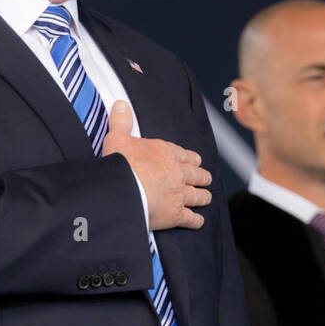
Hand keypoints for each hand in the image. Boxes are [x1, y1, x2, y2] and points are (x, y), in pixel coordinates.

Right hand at [101, 101, 211, 230]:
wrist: (124, 189)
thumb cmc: (121, 163)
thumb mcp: (118, 137)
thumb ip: (121, 121)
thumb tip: (121, 104)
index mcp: (166, 153)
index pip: (184, 155)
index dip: (191, 158)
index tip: (196, 160)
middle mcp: (177, 172)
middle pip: (195, 174)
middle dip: (201, 177)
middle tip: (206, 178)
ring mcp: (179, 194)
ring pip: (197, 195)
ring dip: (203, 197)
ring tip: (206, 197)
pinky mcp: (176, 214)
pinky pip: (191, 218)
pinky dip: (196, 221)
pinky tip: (198, 221)